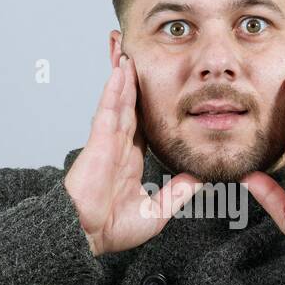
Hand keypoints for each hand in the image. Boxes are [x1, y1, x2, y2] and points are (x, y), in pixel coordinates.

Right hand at [64, 54, 200, 255]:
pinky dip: (114, 89)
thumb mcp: (156, 212)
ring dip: (121, 73)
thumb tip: (198, 180)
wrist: (87, 237)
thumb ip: (176, 194)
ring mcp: (107, 141)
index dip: (145, 99)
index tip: (152, 80)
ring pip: (118, 99)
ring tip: (125, 48)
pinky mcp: (98, 142)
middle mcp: (118, 144)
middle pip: (127, 101)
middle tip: (132, 49)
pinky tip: (119, 70)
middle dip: (129, 76)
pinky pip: (109, 110)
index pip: (141, 120)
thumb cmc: (111, 228)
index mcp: (130, 158)